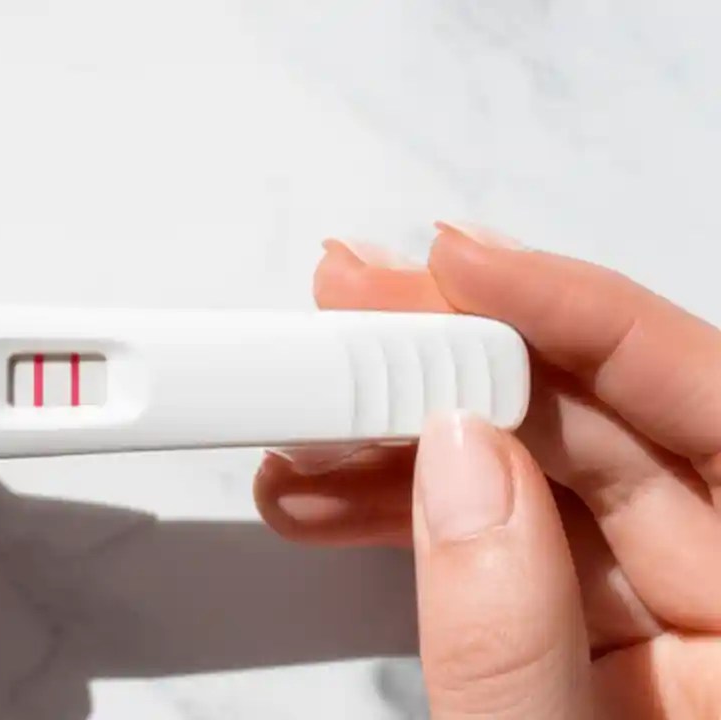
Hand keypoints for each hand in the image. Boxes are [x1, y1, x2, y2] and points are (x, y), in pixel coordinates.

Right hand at [255, 223, 720, 717]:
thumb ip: (506, 638)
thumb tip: (454, 464)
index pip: (704, 399)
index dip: (577, 310)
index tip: (455, 266)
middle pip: (607, 421)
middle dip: (454, 365)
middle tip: (344, 327)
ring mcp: (679, 616)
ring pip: (544, 474)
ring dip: (408, 440)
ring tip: (302, 427)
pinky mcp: (608, 637)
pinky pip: (514, 538)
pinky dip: (416, 511)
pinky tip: (332, 493)